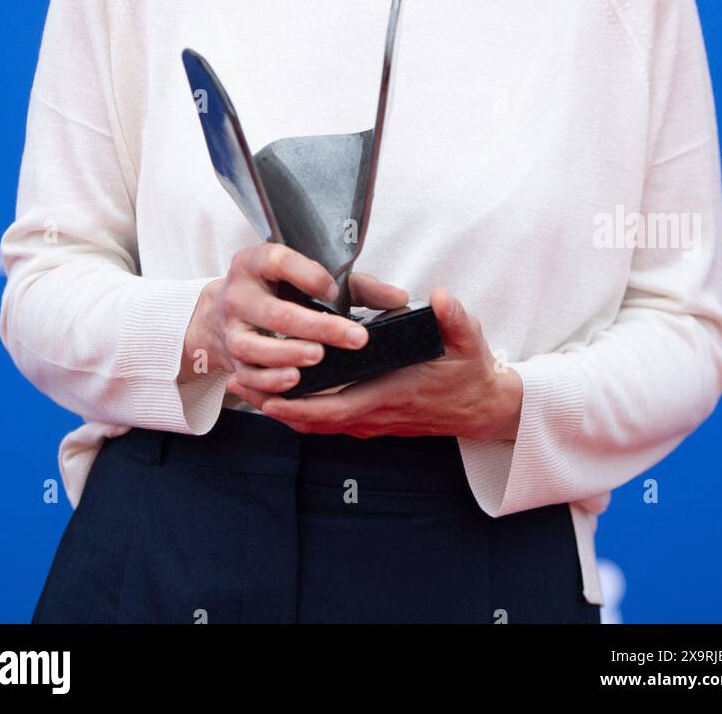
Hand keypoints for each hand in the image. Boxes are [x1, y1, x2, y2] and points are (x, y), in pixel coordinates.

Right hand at [177, 243, 407, 393]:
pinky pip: (247, 375)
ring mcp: (232, 329)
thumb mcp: (315, 279)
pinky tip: (294, 382)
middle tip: (354, 338)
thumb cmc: (283, 291)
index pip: (278, 261)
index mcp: (257, 263)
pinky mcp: (232, 360)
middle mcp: (239, 294)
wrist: (226, 314)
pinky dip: (269, 381)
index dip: (307, 275)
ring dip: (288, 355)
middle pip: (274, 311)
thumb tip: (399, 299)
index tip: (333, 290)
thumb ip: (358, 288)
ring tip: (318, 358)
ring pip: (253, 346)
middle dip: (316, 327)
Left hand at [227, 287, 523, 442]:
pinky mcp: (372, 419)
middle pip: (315, 420)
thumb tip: (441, 299)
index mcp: (392, 393)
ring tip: (247, 388)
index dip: (301, 403)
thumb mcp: (468, 341)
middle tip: (239, 385)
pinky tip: (279, 395)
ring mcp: (373, 421)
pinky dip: (300, 411)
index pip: (338, 406)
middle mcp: (376, 414)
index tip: (269, 391)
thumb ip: (454, 319)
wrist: (482, 405)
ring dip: (282, 409)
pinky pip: (328, 421)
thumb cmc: (470, 371)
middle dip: (275, 405)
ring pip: (317, 423)